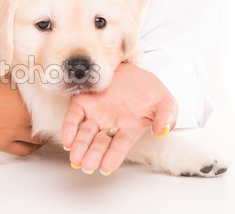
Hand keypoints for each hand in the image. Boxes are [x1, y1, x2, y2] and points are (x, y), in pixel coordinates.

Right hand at [0, 48, 45, 155]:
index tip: (51, 87)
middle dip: (49, 112)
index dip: (50, 94)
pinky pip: (24, 149)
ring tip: (43, 119)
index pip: (46, 99)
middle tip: (50, 104)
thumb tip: (16, 44)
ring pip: (37, 138)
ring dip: (43, 129)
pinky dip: (32, 144)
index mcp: (19, 97)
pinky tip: (32, 136)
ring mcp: (8, 133)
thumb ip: (6, 54)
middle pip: (45, 119)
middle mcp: (18, 118)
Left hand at [61, 62, 177, 173]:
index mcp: (129, 129)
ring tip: (76, 158)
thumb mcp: (164, 101)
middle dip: (93, 155)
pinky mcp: (82, 103)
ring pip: (85, 134)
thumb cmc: (146, 88)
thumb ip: (166, 116)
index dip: (114, 156)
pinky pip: (73, 117)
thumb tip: (163, 130)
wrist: (129, 67)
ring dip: (80, 146)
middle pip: (100, 144)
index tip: (106, 168)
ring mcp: (95, 115)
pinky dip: (69, 128)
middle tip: (88, 166)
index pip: (121, 146)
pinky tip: (68, 139)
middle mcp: (110, 126)